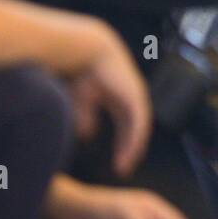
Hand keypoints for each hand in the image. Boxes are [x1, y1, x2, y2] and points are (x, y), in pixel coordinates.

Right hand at [67, 25, 150, 176]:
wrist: (85, 49)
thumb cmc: (79, 69)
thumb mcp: (81, 98)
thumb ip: (85, 116)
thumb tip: (88, 135)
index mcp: (118, 93)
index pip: (125, 122)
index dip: (121, 141)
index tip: (117, 160)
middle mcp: (130, 94)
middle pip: (134, 127)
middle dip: (128, 148)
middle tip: (123, 168)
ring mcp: (135, 93)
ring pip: (138, 127)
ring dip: (132, 147)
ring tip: (124, 165)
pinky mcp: (135, 95)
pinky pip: (138, 122)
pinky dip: (134, 139)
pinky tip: (129, 153)